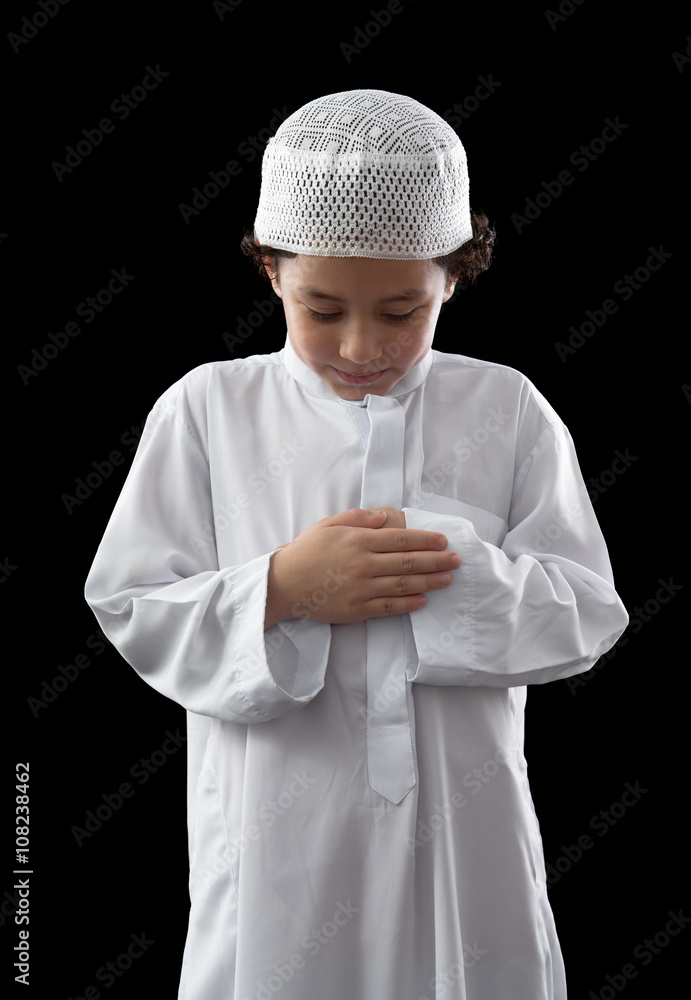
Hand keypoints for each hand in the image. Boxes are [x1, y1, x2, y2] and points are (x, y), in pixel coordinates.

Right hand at [264, 507, 460, 626]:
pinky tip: (424, 600)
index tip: (443, 542)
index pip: (401, 539)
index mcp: (358, 540)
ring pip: (403, 585)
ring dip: (429, 582)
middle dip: (436, 560)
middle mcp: (363, 563)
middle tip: (456, 560)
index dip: (426, 540)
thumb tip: (386, 516)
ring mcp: (360, 588)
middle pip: (408, 562)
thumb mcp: (328, 525)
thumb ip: (358, 517)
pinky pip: (389, 607)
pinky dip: (409, 604)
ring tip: (447, 579)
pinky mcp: (356, 609)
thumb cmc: (306, 551)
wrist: (283, 584)